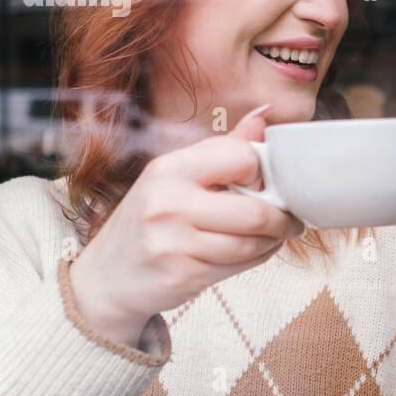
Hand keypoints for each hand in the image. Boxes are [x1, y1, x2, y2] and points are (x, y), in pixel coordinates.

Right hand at [68, 104, 304, 345]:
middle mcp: (168, 202)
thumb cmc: (149, 223)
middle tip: (290, 220)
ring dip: (273, 242)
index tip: (267, 183)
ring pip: (251, 243)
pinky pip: (239, 266)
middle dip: (282, 218)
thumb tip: (264, 116)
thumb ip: (223, 150)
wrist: (105, 279)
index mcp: (169, 169)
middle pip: (254, 210)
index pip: (240, 156)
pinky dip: (257, 259)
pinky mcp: (181, 275)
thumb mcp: (174, 178)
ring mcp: (172, 242)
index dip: (262, 171)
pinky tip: (255, 252)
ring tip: (273, 237)